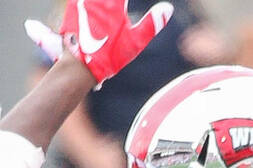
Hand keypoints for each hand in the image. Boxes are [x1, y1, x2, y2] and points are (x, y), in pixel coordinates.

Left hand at [28, 0, 173, 85]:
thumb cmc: (111, 55)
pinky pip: (83, 0)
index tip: (128, 3)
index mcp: (113, 4)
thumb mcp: (137, 42)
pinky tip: (98, 14)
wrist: (80, 65)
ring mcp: (81, 1)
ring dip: (105, 3)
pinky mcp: (72, 6)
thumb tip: (168, 8)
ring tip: (111, 17)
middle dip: (117, 2)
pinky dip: (92, 4)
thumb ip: (153, 23)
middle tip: (120, 13)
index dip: (128, 0)